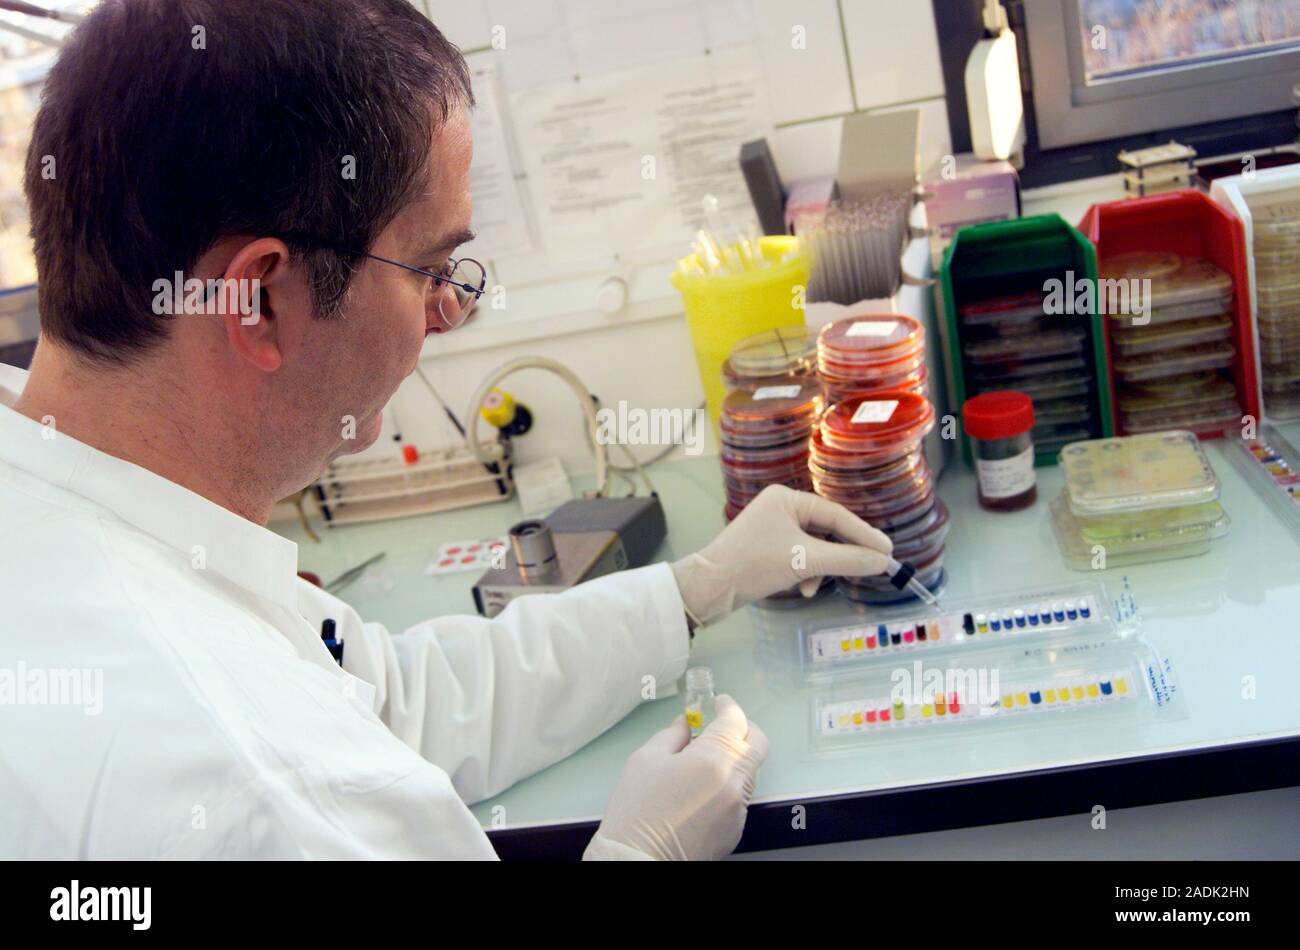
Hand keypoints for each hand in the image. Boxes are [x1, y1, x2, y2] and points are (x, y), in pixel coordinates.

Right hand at [584, 695, 767, 860]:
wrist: (639, 862)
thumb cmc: (637, 812)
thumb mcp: (646, 760)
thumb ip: (672, 735)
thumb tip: (686, 724)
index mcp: (713, 758)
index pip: (735, 720)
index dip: (727, 706)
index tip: (719, 703)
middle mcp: (734, 782)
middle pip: (756, 743)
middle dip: (743, 728)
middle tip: (725, 724)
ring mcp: (739, 808)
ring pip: (750, 770)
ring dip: (736, 757)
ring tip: (708, 758)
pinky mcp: (736, 829)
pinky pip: (741, 796)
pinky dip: (730, 784)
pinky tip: (704, 788)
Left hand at [671, 484, 892, 626]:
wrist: (709, 589)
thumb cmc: (753, 565)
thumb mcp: (805, 561)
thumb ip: (847, 559)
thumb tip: (882, 561)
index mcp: (786, 498)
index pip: (836, 515)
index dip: (864, 534)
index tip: (887, 552)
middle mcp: (780, 508)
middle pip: (827, 530)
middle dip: (842, 553)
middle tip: (871, 567)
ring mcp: (773, 529)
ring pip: (815, 547)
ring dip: (821, 568)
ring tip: (817, 586)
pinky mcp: (768, 549)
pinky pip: (800, 557)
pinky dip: (806, 573)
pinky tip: (802, 589)